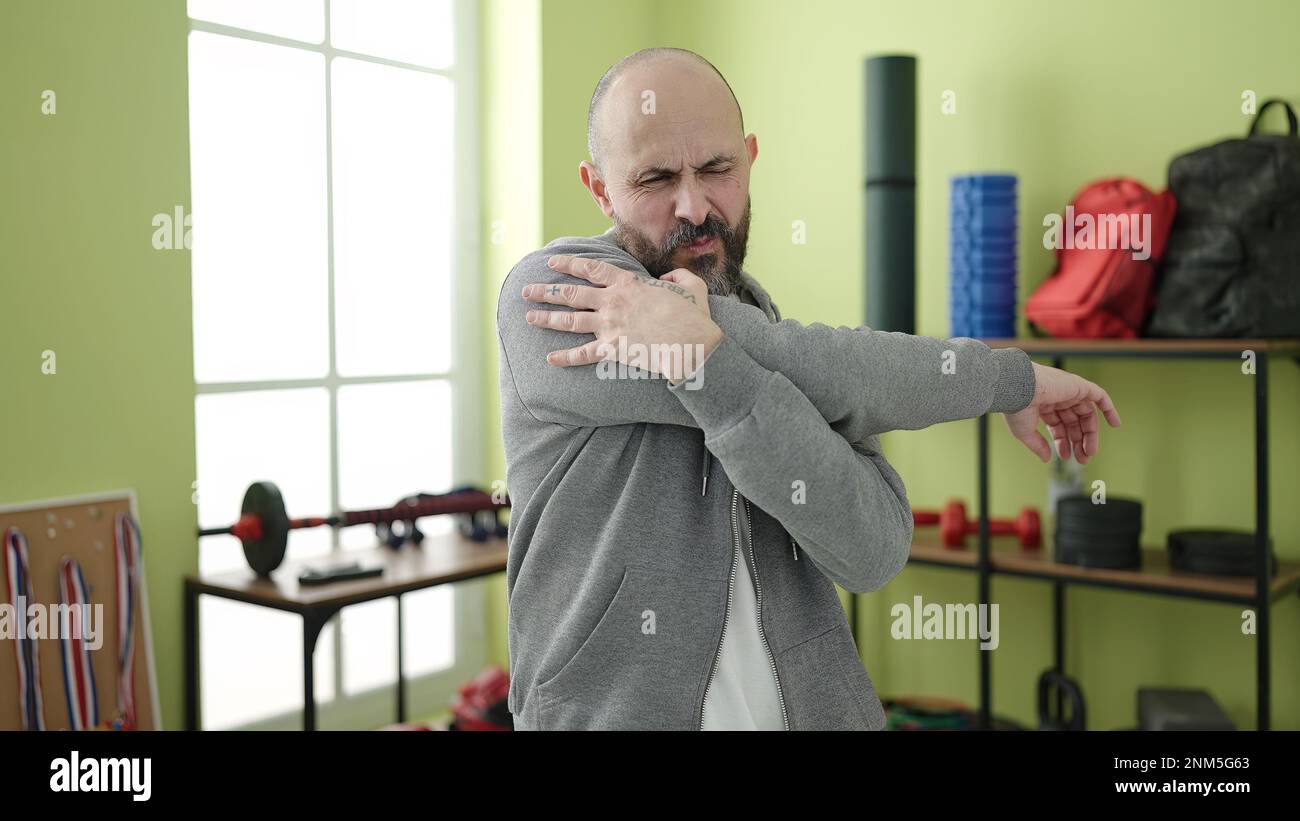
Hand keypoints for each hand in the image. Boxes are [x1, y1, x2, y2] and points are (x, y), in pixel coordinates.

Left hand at [522, 255, 722, 382]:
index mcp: (628, 284)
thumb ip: (676, 275)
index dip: (568, 264)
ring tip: (529, 317)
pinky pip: (583, 354)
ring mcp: (609, 326)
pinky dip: (565, 357)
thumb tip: (668, 276)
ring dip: (546, 318)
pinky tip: (550, 358)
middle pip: (570, 294)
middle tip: (527, 291)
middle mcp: (612, 302)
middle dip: (546, 291)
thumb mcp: (690, 285)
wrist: (693, 346)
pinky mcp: (612, 350)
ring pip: (569, 321)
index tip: (551, 263)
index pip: (590, 269)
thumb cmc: (693, 316)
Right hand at [1003, 363, 1120, 463]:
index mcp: (1043, 404)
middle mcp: (1057, 396)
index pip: (1058, 425)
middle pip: (1074, 422)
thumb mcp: (1025, 432)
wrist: (1016, 388)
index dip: (1063, 442)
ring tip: (1090, 452)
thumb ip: (1038, 445)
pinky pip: (1100, 396)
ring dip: (1090, 434)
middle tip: (1082, 459)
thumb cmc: (1016, 407)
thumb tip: (1047, 459)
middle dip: (1078, 441)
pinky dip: (1108, 408)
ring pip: (1086, 414)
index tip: (1065, 456)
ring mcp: (1069, 390)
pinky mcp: (1079, 386)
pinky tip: (1115, 424)